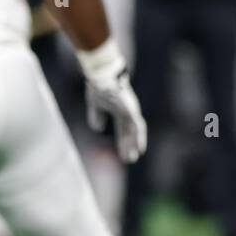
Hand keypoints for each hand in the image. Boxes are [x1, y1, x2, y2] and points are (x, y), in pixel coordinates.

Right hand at [77, 41, 145, 162]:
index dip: (123, 140)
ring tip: (132, 157)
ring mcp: (130, 110)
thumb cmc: (99, 86)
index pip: (123, 128)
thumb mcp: (95, 105)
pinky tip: (139, 148)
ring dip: (133, 144)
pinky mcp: (130, 110)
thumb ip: (97, 115)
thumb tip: (98, 129)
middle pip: (130, 132)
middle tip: (129, 159)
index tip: (123, 152)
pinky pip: (136, 127)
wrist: (102, 77)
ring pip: (134, 131)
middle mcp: (127, 110)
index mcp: (120, 109)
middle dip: (128, 145)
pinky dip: (138, 138)